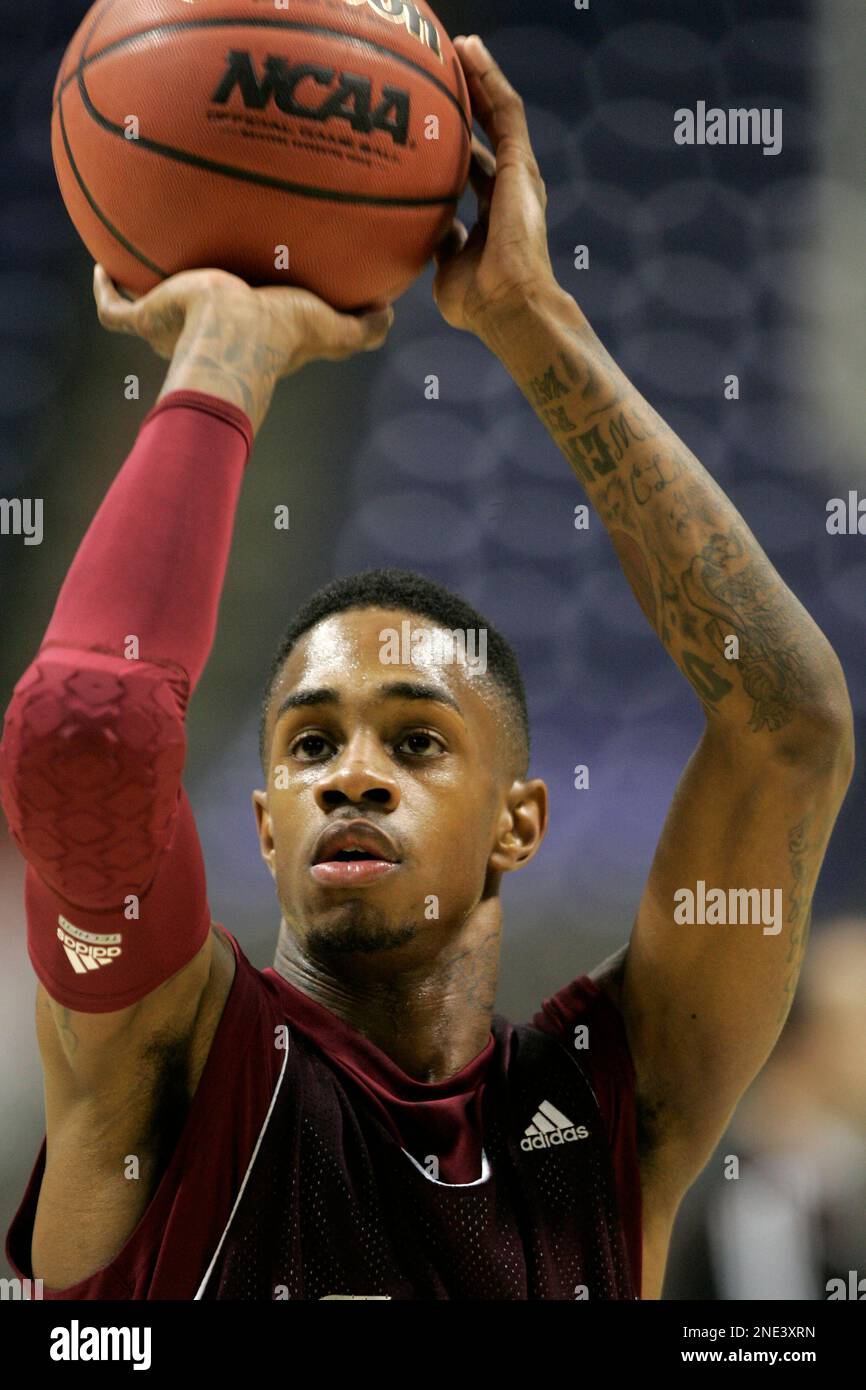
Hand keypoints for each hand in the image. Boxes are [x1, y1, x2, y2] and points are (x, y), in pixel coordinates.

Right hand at [93, 265, 393, 432]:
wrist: (233, 331)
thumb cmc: (282, 334)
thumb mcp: (333, 328)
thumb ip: (362, 328)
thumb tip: (390, 316)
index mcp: (247, 338)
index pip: (245, 328)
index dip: (247, 318)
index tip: (250, 297)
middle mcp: (205, 338)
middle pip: (195, 322)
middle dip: (191, 306)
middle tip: (194, 272)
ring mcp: (170, 331)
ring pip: (149, 312)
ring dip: (143, 294)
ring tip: (141, 258)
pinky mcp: (145, 318)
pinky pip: (113, 305)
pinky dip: (105, 287)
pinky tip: (100, 260)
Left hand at [432, 35, 556, 339]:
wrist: (509, 305)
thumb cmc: (477, 302)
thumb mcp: (444, 270)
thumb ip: (436, 246)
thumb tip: (415, 233)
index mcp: (489, 216)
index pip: (469, 169)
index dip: (448, 145)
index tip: (424, 124)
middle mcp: (506, 190)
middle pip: (484, 133)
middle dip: (465, 102)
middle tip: (440, 71)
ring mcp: (516, 176)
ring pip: (498, 112)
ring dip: (479, 78)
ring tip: (459, 46)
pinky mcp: (521, 165)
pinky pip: (506, 110)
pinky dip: (490, 79)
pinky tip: (471, 52)